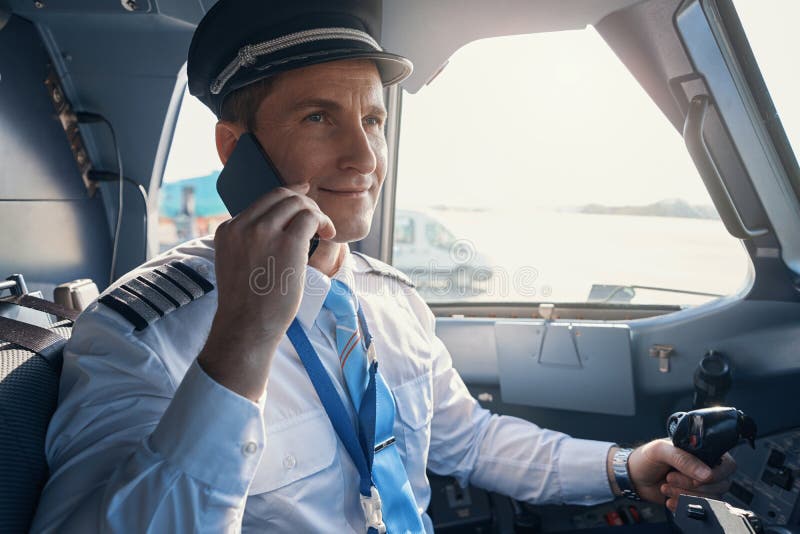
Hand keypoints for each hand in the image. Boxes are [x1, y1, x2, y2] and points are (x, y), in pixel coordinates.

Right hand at [198, 184, 334, 399]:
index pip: (263, 201)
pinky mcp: (288, 243)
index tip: (304, 199)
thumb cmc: (247, 304)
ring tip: (324, 230)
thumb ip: (248, 242)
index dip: (289, 197)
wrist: (245, 327)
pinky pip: (310, 217)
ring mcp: (264, 233)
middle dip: (304, 202)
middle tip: (317, 220)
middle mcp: (243, 226)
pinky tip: (328, 235)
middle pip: (281, 196)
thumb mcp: (236, 263)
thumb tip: (279, 228)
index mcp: (228, 230)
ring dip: (316, 212)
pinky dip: (324, 221)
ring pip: (297, 203)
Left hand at [626, 439, 735, 511]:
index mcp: (702, 451)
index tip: (696, 477)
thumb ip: (683, 458)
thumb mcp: (660, 450)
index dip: (715, 474)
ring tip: (666, 486)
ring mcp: (701, 485)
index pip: (727, 464)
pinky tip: (669, 498)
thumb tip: (706, 473)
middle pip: (720, 484)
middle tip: (671, 478)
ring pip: (710, 497)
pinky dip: (683, 504)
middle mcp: (705, 467)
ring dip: (685, 494)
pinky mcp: (694, 498)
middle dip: (692, 484)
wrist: (633, 477)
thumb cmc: (646, 458)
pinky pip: (700, 507)